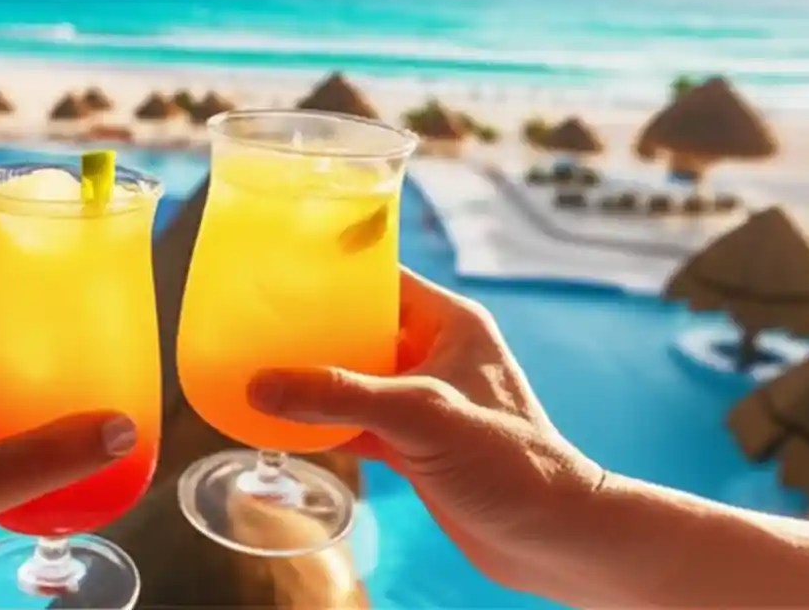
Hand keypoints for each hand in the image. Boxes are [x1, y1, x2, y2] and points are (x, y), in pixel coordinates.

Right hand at [246, 268, 604, 597]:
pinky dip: (323, 425)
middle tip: (255, 325)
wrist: (553, 539)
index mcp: (450, 324)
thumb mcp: (422, 415)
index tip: (281, 270)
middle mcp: (435, 355)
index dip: (335, 273)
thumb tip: (263, 386)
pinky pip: (356, 423)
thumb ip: (341, 397)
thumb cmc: (512, 462)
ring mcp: (423, 402)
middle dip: (311, 331)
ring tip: (257, 370)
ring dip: (313, 382)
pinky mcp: (414, 445)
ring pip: (354, 380)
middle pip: (359, 329)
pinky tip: (283, 425)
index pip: (383, 279)